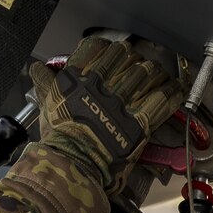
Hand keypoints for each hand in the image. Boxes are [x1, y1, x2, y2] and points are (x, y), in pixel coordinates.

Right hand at [30, 35, 186, 189]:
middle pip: (124, 55)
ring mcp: (122, 101)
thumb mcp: (47, 105)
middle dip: (132, 58)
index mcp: (78, 77)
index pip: (96, 47)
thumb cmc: (58, 139)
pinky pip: (163, 98)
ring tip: (157, 76)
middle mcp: (101, 84)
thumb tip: (37, 68)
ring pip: (147, 71)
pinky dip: (172, 92)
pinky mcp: (140, 121)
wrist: (72, 165)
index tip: (112, 52)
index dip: (107, 48)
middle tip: (136, 65)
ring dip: (154, 72)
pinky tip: (175, 89)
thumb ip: (44, 82)